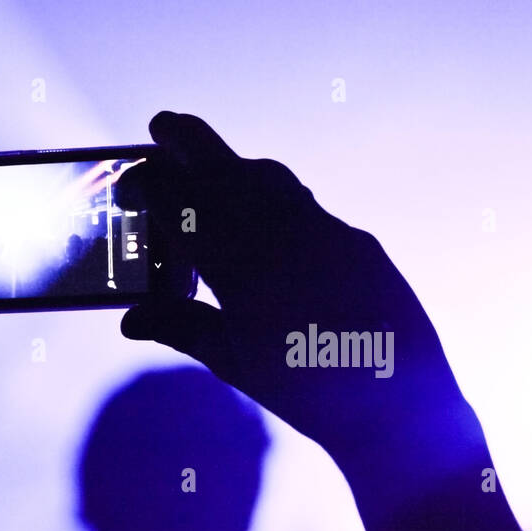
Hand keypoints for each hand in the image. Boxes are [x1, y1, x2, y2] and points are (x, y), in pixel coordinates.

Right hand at [118, 112, 469, 462]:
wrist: (400, 405)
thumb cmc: (308, 392)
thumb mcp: (236, 363)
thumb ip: (182, 327)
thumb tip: (131, 318)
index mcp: (237, 267)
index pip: (178, 203)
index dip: (148, 186)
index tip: (132, 183)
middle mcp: (280, 235)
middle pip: (222, 167)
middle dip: (186, 142)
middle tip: (161, 125)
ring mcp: (324, 232)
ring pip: (268, 177)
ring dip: (234, 166)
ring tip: (210, 172)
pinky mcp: (356, 239)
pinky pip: (305, 204)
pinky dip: (274, 197)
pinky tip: (266, 217)